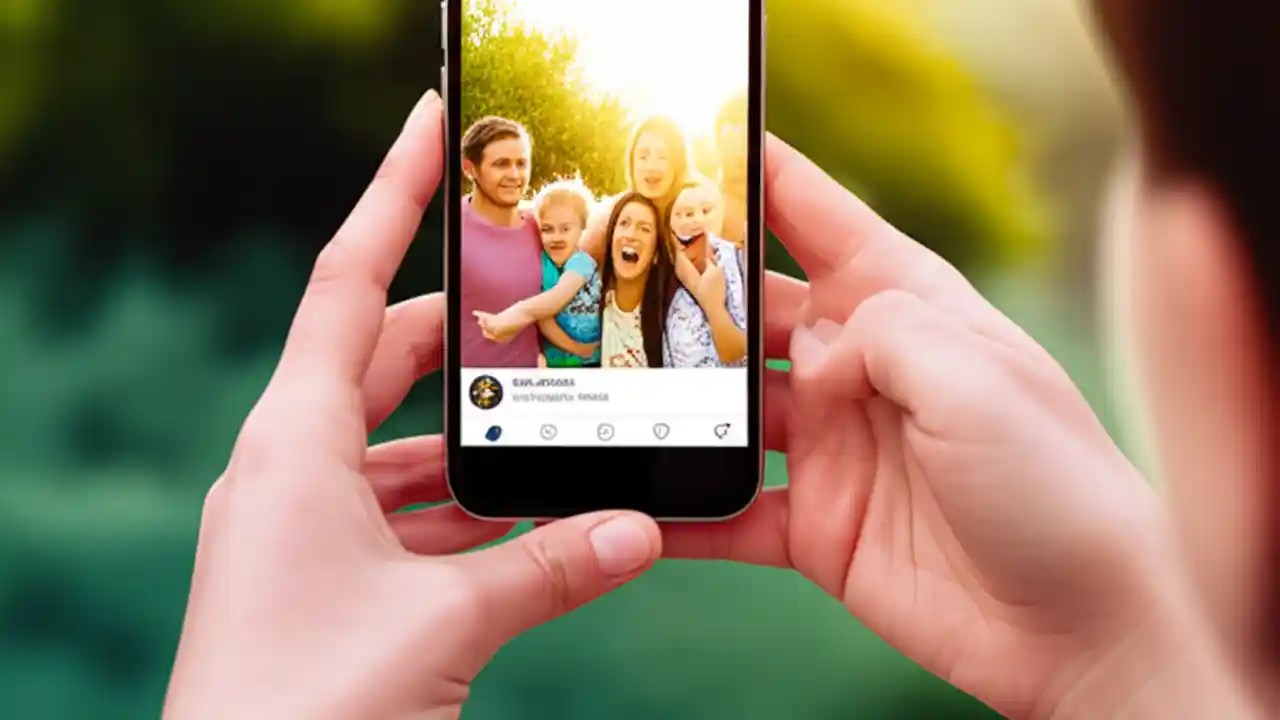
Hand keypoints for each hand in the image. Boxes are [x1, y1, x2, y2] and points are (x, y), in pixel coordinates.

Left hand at [162, 91, 660, 719]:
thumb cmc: (307, 707)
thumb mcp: (447, 621)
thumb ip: (554, 567)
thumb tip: (644, 527)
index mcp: (292, 443)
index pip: (346, 282)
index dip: (394, 194)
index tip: (436, 125)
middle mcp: (289, 470)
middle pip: (382, 359)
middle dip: (462, 332)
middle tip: (540, 302)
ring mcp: (303, 527)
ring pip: (399, 445)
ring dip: (472, 435)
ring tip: (555, 415)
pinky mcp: (324, 581)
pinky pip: (402, 513)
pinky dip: (462, 507)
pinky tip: (527, 517)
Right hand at [663, 136, 1244, 718]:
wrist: (1075, 631)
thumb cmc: (1053, 486)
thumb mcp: (975, 379)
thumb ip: (880, 333)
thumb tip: (807, 351)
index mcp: (911, 306)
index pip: (820, 219)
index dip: (760, 176)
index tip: (691, 143)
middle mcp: (863, 368)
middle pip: (755, 310)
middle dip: (690, 289)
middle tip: (617, 273)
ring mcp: (834, 447)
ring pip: (730, 407)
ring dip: (674, 397)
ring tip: (607, 384)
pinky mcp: (815, 525)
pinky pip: (729, 512)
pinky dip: (682, 512)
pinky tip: (630, 505)